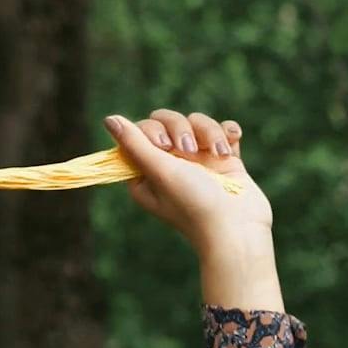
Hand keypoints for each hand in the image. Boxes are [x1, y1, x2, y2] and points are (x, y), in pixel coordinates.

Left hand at [103, 107, 273, 255]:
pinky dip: (228, 134)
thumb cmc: (194, 204)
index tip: (163, 147)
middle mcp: (169, 167)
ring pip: (198, 123)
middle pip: (168, 121)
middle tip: (189, 150)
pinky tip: (229, 148)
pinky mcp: (222, 160)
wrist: (238, 228)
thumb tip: (109, 119)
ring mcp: (198, 162)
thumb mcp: (160, 172)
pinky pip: (222, 131)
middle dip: (181, 129)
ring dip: (210, 133)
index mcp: (146, 174)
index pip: (139, 133)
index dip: (151, 132)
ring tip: (218, 155)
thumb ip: (135, 144)